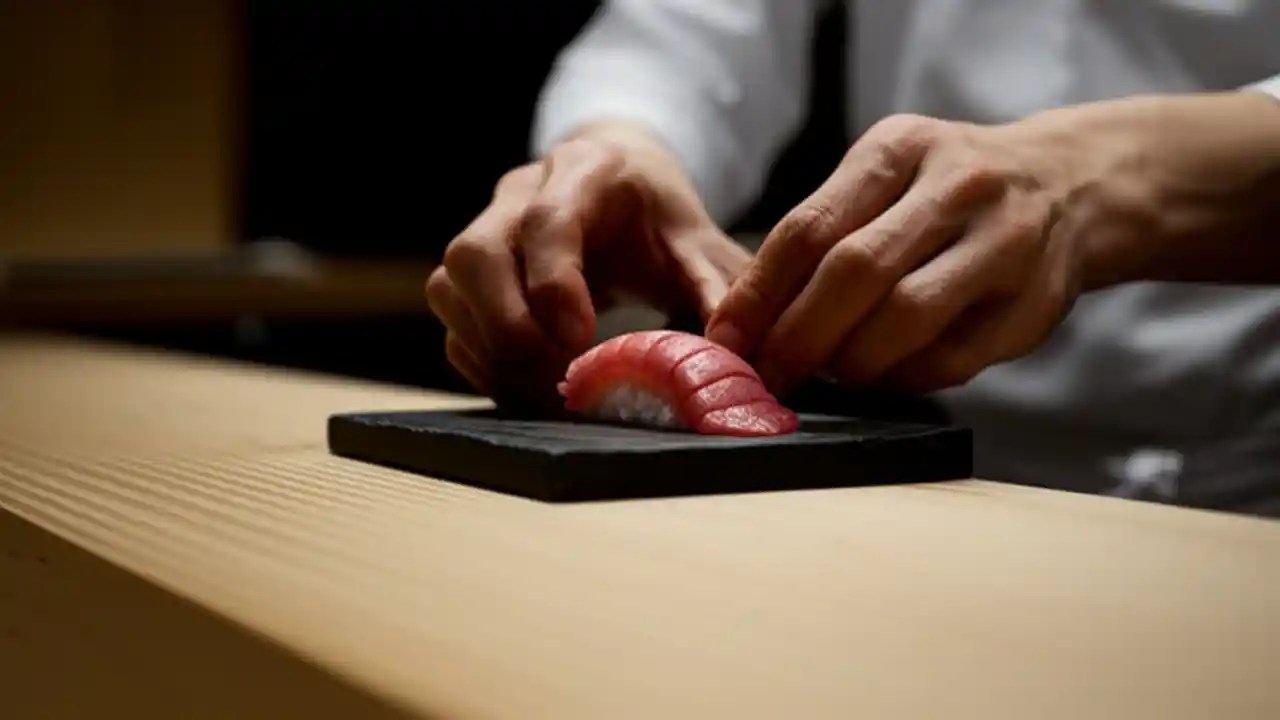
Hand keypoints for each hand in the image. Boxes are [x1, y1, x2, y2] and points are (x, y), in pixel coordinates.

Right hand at [427, 121, 749, 404]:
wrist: (620, 186)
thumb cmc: (660, 222)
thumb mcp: (698, 245)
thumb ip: (718, 289)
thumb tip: (736, 353)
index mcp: (584, 174)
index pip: (547, 222)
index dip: (554, 284)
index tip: (578, 340)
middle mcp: (520, 194)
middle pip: (475, 253)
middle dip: (510, 326)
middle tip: (558, 376)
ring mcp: (485, 228)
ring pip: (449, 286)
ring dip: (490, 348)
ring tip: (544, 388)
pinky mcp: (469, 272)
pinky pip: (449, 319)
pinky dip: (480, 358)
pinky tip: (524, 385)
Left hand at [708, 93, 1279, 394]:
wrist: (1074, 186)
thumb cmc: (950, 190)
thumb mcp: (889, 175)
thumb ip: (825, 230)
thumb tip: (745, 314)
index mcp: (902, 149)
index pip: (810, 227)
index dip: (760, 293)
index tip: (728, 338)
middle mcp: (957, 187)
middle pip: (856, 273)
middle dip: (798, 336)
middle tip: (768, 374)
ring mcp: (1004, 244)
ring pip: (906, 319)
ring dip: (851, 361)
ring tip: (827, 372)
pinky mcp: (1033, 305)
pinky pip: (949, 359)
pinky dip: (903, 377)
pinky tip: (884, 374)